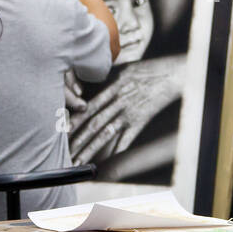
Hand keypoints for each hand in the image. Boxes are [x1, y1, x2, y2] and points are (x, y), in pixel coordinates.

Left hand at [68, 56, 183, 164]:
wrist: (171, 74)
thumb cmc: (146, 70)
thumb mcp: (122, 69)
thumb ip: (105, 79)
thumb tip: (87, 85)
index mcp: (112, 87)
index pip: (88, 107)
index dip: (74, 121)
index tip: (61, 132)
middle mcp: (119, 102)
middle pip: (94, 124)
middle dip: (77, 141)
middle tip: (64, 154)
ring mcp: (130, 113)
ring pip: (106, 134)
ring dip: (91, 150)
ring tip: (79, 162)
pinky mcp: (140, 121)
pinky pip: (126, 139)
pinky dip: (115, 152)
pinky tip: (104, 163)